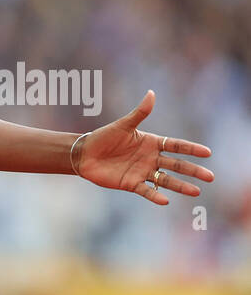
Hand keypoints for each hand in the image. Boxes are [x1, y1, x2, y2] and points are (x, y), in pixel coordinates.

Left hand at [71, 90, 213, 204]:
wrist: (84, 154)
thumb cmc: (103, 137)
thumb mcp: (123, 125)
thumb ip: (139, 113)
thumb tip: (151, 93)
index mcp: (152, 143)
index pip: (176, 146)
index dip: (191, 149)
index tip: (207, 153)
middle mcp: (150, 159)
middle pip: (176, 165)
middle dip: (193, 170)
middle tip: (210, 177)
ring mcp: (142, 172)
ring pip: (165, 180)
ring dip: (180, 186)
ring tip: (196, 192)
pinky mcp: (131, 184)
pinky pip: (146, 191)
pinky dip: (155, 196)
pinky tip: (166, 201)